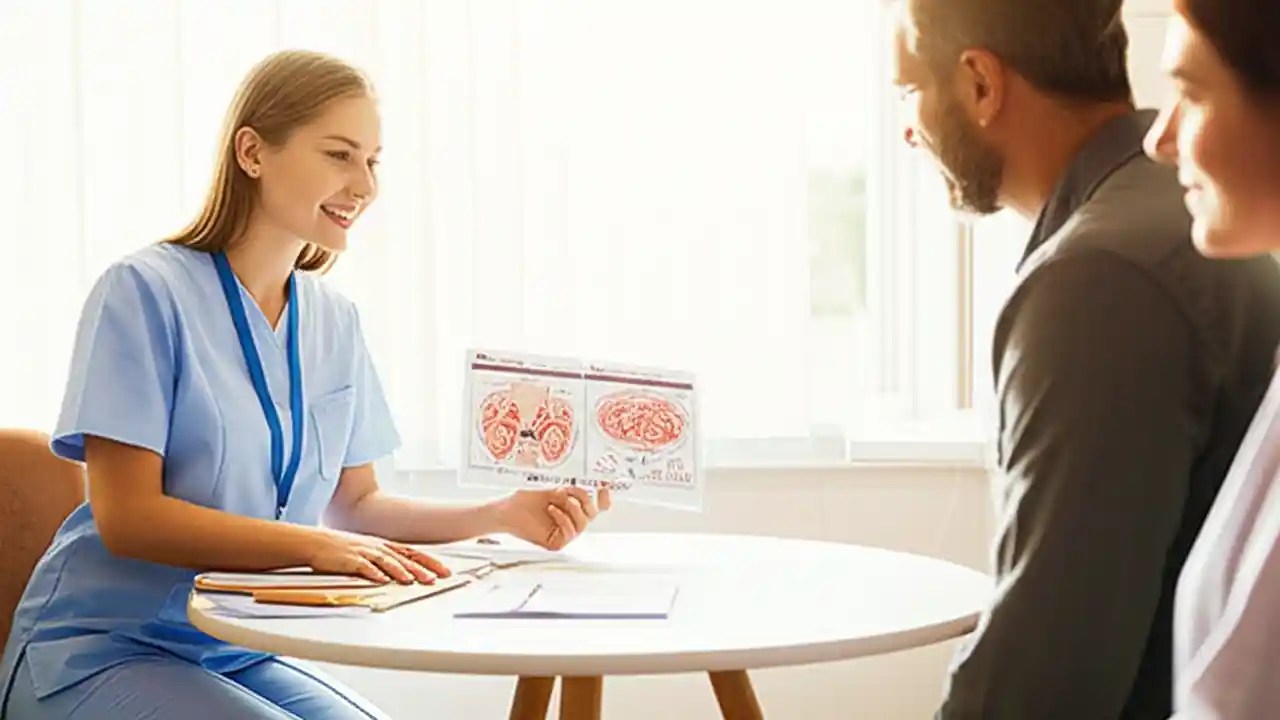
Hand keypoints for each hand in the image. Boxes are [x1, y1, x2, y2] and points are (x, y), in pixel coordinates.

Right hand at [307, 529, 452, 584]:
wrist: (315, 543)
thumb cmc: (341, 550)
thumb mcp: (368, 552)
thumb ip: (385, 562)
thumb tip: (405, 573)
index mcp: (384, 546)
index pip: (413, 552)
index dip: (430, 561)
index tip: (445, 571)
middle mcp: (377, 547)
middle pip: (404, 557)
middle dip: (422, 568)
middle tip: (436, 578)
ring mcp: (364, 552)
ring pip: (387, 561)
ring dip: (401, 570)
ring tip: (413, 580)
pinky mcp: (349, 560)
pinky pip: (363, 566)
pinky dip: (374, 573)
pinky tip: (382, 580)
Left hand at [495, 484, 612, 550]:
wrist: (506, 510)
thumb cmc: (523, 501)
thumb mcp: (550, 491)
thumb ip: (569, 492)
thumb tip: (585, 489)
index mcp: (570, 510)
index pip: (593, 508)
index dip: (603, 500)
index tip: (604, 489)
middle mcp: (569, 523)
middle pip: (592, 515)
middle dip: (585, 501)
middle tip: (571, 492)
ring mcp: (563, 534)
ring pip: (583, 524)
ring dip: (572, 508)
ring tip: (556, 500)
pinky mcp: (556, 544)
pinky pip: (570, 533)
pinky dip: (563, 519)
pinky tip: (552, 510)